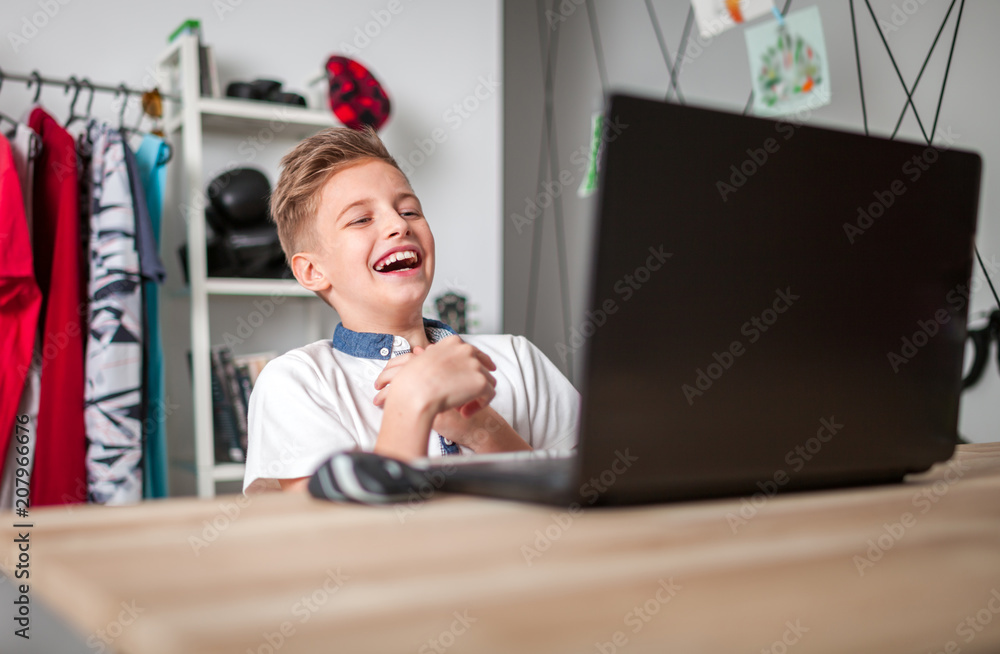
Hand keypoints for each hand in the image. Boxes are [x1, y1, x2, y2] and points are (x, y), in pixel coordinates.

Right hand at [373, 337, 496, 416]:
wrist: (415, 392)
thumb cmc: (412, 381)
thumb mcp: (421, 361)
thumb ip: (434, 358)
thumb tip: (436, 358)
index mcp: (452, 342)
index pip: (472, 352)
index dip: (473, 368)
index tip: (472, 377)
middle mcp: (466, 349)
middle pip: (483, 366)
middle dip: (474, 383)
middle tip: (464, 399)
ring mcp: (475, 365)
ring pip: (488, 382)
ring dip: (476, 396)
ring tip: (461, 409)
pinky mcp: (481, 382)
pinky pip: (489, 395)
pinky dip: (479, 406)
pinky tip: (464, 413)